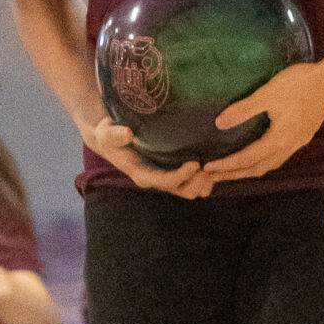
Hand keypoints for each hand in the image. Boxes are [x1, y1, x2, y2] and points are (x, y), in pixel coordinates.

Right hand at [85, 116, 211, 198]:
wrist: (113, 140)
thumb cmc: (110, 134)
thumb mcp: (108, 132)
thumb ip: (115, 134)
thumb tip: (127, 133)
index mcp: (142, 174)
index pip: (164, 180)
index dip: (180, 175)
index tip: (195, 163)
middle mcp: (156, 180)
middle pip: (184, 191)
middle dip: (198, 182)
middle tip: (210, 165)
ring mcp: (167, 179)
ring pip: (193, 190)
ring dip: (206, 181)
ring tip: (216, 164)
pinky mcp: (175, 173)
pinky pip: (196, 182)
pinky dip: (207, 177)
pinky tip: (215, 161)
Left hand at [188, 59, 323, 193]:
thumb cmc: (301, 83)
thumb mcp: (268, 93)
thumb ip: (243, 109)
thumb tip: (219, 124)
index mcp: (279, 139)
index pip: (247, 159)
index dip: (226, 165)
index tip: (208, 168)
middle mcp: (289, 146)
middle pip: (259, 168)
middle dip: (235, 174)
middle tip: (214, 176)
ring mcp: (298, 142)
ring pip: (271, 164)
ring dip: (250, 170)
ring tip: (233, 170)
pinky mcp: (303, 135)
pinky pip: (279, 157)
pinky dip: (264, 161)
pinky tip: (259, 155)